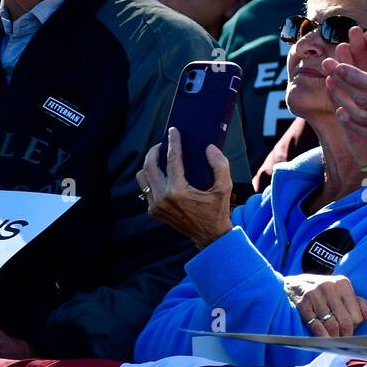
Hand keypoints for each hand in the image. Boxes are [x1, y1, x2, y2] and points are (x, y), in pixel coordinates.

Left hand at [137, 127, 233, 247]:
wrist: (209, 236)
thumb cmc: (218, 210)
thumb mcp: (225, 187)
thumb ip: (220, 165)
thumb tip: (209, 148)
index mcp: (178, 191)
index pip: (172, 160)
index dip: (173, 142)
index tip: (173, 130)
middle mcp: (163, 198)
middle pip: (149, 167)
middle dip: (154, 151)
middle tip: (162, 144)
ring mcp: (155, 206)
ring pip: (142, 178)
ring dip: (148, 165)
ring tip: (159, 158)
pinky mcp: (153, 211)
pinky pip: (146, 190)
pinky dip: (152, 179)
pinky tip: (162, 175)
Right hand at [284, 273, 366, 336]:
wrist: (297, 284)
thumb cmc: (324, 290)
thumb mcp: (341, 291)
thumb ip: (356, 302)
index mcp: (343, 284)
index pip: (356, 313)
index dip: (355, 326)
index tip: (351, 331)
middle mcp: (330, 287)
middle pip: (345, 320)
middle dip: (346, 334)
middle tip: (344, 339)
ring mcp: (316, 295)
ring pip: (331, 324)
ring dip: (335, 337)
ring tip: (336, 341)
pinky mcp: (304, 304)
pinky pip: (316, 325)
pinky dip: (322, 336)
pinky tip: (325, 341)